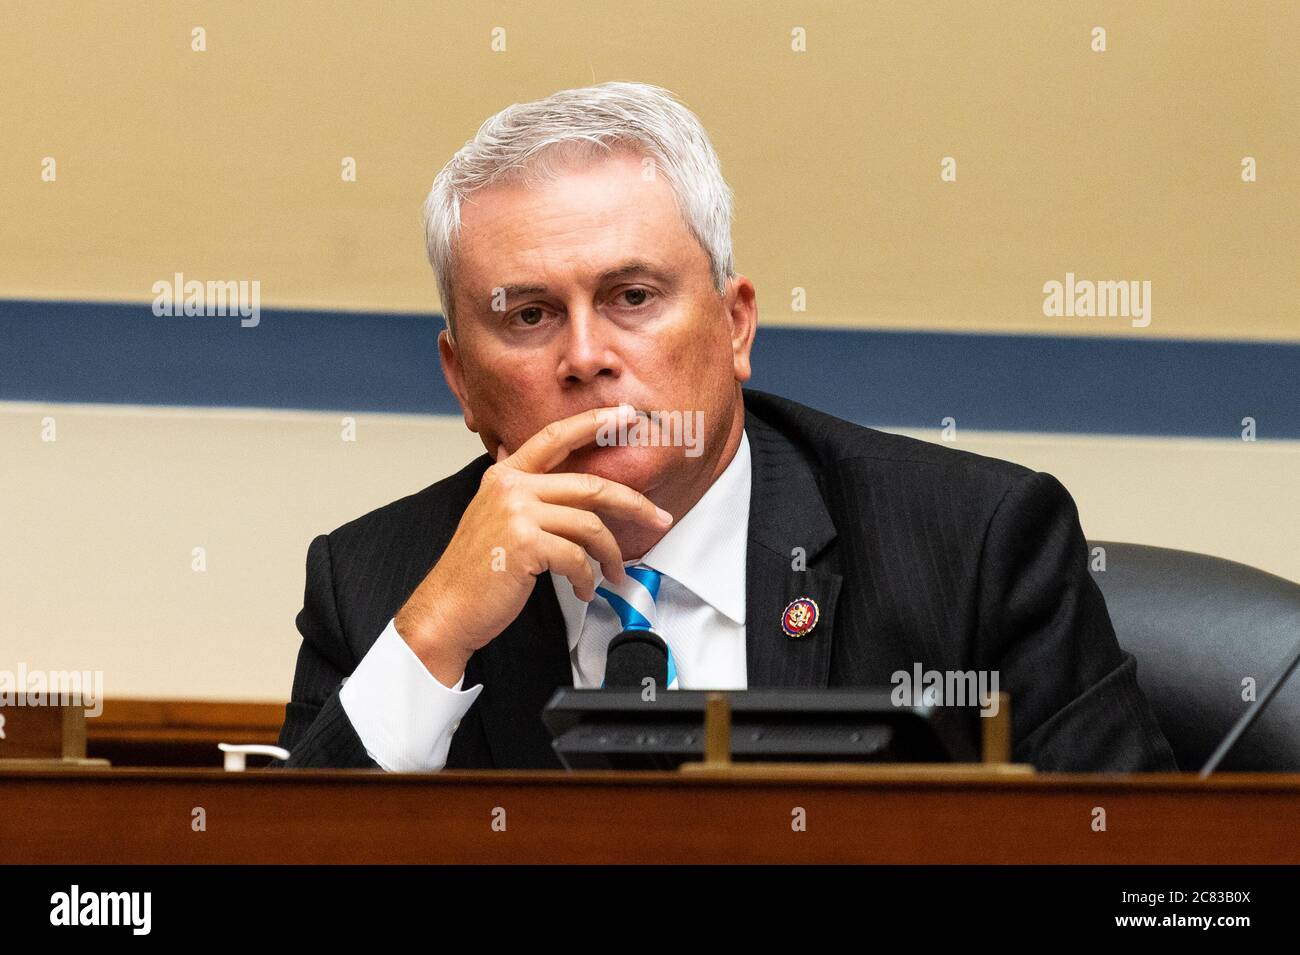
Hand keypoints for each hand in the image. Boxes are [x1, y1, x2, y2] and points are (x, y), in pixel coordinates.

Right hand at [394, 405, 673, 684]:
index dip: (594, 423)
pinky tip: (584, 588)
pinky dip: (588, 578)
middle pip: (591, 485)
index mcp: (505, 474)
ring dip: (611, 555)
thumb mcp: (498, 519)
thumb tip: (579, 498)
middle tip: (658, 517)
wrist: (446, 609)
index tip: (625, 415)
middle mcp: (511, 486)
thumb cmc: (477, 571)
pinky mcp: (524, 543)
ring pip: (590, 525)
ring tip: (614, 573)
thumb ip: (530, 498)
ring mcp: (516, 513)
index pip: (556, 436)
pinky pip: (577, 558)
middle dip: (634, 504)